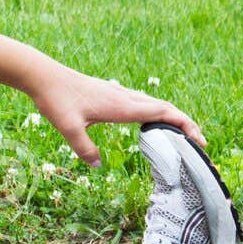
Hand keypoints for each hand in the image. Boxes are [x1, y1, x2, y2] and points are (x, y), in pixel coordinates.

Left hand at [22, 61, 206, 167]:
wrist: (42, 76)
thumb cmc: (55, 99)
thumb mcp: (68, 128)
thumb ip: (84, 148)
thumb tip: (98, 167)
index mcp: (122, 106)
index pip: (163, 113)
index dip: (185, 125)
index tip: (200, 140)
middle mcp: (124, 97)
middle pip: (164, 107)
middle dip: (184, 123)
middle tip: (198, 141)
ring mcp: (117, 93)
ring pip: (152, 103)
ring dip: (170, 116)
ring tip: (179, 132)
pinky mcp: (108, 92)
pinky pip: (140, 101)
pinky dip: (153, 111)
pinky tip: (147, 120)